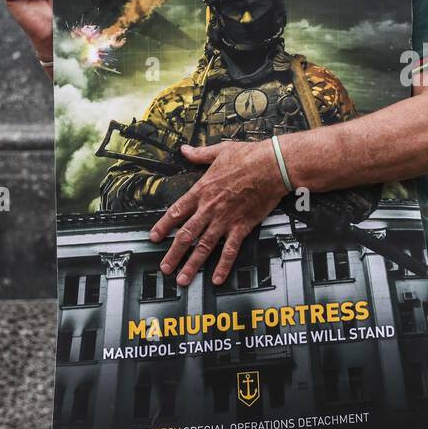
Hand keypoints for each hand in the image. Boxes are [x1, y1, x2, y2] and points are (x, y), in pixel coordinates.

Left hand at [150, 140, 285, 286]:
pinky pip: (230, 250)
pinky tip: (217, 277)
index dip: (163, 226)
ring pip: (204, 247)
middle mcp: (210, 208)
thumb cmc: (250, 157)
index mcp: (202, 190)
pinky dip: (223, 265)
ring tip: (183, 278)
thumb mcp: (220, 151)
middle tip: (165, 267)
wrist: (273, 166)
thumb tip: (186, 150)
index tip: (154, 237)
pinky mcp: (242, 226)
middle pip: (186, 235)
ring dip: (192, 264)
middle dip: (173, 254)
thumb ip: (200, 154)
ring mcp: (225, 220)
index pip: (176, 212)